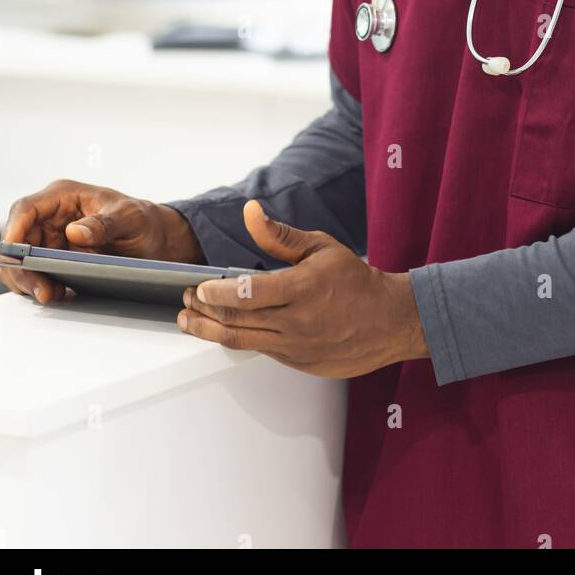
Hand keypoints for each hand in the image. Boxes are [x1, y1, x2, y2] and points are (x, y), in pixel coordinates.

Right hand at [0, 179, 204, 303]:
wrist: (154, 239)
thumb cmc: (142, 220)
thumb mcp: (130, 218)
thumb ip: (104, 224)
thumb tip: (74, 232)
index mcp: (64, 196)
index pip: (26, 208)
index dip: (14, 229)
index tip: (14, 253)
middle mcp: (51, 216)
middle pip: (17, 240)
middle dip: (21, 266)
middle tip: (40, 288)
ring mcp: (50, 239)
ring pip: (20, 261)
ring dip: (28, 280)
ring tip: (50, 294)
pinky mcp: (54, 259)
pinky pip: (34, 274)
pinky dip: (38, 286)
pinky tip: (56, 294)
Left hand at [178, 201, 428, 377]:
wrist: (389, 321)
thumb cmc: (355, 280)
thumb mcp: (320, 247)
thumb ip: (279, 235)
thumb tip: (250, 212)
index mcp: (301, 289)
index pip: (246, 294)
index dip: (216, 293)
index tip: (199, 287)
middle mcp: (296, 322)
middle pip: (236, 321)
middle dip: (202, 311)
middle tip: (185, 301)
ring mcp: (296, 347)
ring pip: (241, 341)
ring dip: (209, 331)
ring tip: (189, 321)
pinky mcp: (298, 362)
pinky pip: (261, 350)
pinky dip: (238, 339)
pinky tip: (224, 330)